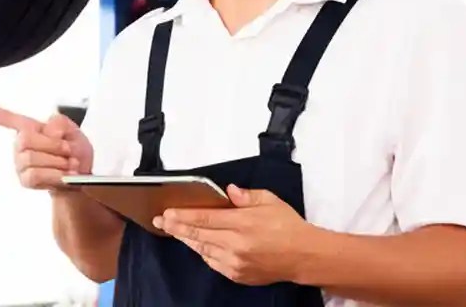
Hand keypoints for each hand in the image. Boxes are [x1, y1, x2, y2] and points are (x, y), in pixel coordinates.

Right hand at [0, 101, 93, 191]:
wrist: (80, 179)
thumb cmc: (74, 154)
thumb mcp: (74, 132)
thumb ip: (61, 123)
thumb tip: (49, 130)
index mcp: (30, 128)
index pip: (6, 118)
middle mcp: (21, 145)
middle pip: (26, 139)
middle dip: (52, 145)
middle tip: (68, 150)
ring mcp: (21, 163)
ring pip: (31, 158)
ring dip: (57, 162)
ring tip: (69, 164)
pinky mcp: (25, 179)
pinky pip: (36, 175)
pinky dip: (54, 175)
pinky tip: (63, 175)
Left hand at [154, 184, 320, 285]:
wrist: (304, 256)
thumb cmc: (289, 227)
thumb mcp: (270, 201)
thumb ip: (245, 196)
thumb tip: (227, 191)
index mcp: (243, 224)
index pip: (204, 219)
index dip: (183, 216)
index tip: (167, 212)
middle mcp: (236, 245)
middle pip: (198, 235)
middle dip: (176, 227)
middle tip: (161, 221)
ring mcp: (235, 262)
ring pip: (202, 250)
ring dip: (187, 240)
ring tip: (174, 231)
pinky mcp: (237, 274)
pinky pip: (213, 262)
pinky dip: (203, 253)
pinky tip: (197, 245)